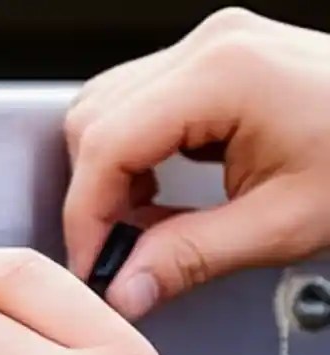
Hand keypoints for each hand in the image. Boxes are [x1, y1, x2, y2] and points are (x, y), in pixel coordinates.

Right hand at [64, 7, 329, 319]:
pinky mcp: (217, 62)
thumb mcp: (286, 224)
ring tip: (140, 225)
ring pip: (106, 109)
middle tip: (115, 253)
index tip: (91, 264)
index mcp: (224, 74)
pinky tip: (158, 192)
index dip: (86, 213)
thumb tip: (124, 288)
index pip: (108, 144)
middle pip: (94, 120)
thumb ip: (190, 257)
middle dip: (94, 194)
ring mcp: (212, 48)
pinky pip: (140, 104)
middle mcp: (210, 47)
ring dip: (109, 174)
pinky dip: (135, 155)